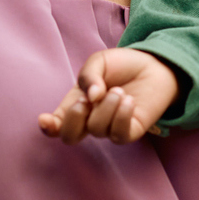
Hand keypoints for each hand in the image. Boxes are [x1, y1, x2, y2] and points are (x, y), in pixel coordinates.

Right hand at [37, 47, 179, 143]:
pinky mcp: (129, 132)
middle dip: (74, 119)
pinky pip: (118, 135)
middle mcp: (89, 120)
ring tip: (119, 90)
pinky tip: (128, 100)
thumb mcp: (99, 62)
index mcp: (76, 104)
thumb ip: (88, 75)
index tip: (45, 119)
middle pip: (70, 137)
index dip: (48, 127)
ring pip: (96, 129)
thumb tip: (90, 97)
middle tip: (86, 100)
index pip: (57, 124)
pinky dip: (121, 116)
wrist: (153, 65)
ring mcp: (109, 128)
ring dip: (106, 107)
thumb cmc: (122, 65)